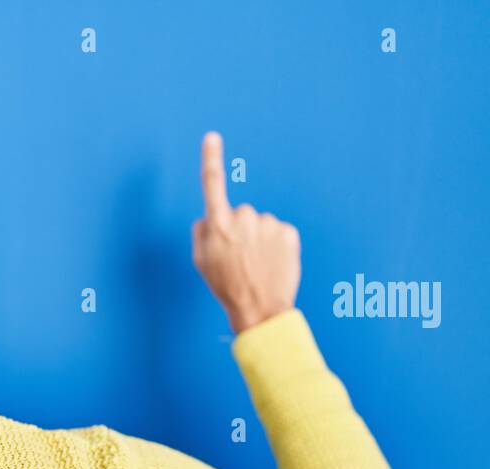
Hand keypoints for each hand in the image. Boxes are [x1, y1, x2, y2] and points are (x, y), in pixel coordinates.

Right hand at [192, 132, 300, 333]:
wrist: (260, 308)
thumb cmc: (227, 286)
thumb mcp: (201, 262)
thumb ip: (201, 234)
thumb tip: (207, 219)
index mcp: (219, 224)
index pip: (213, 184)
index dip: (211, 159)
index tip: (211, 138)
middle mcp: (244, 218)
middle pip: (240, 214)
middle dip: (239, 230)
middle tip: (239, 258)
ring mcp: (268, 224)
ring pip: (260, 225)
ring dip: (259, 240)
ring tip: (257, 265)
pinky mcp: (288, 232)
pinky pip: (278, 233)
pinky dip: (276, 245)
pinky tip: (272, 263)